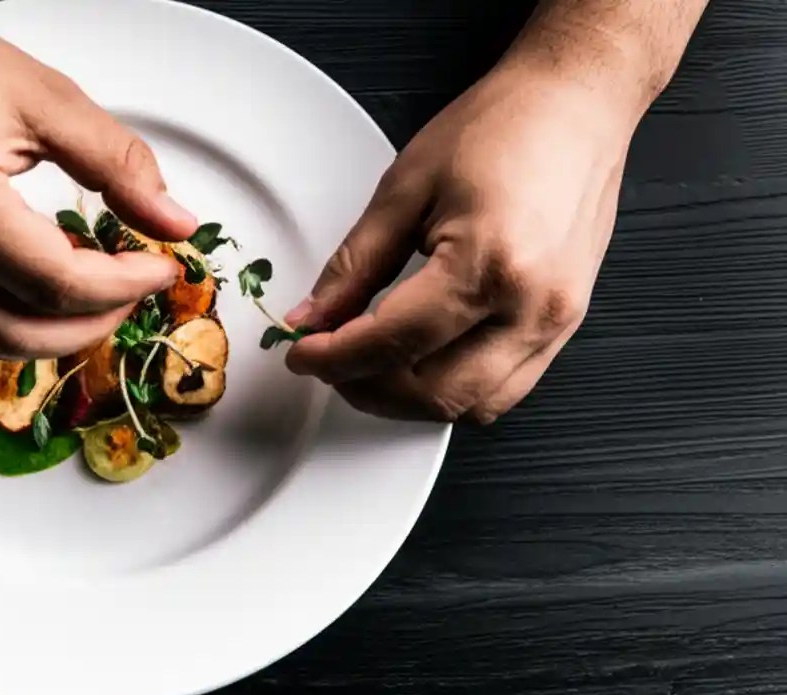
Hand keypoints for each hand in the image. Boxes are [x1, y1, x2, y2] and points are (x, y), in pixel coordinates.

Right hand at [0, 2, 196, 367]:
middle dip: (93, 322)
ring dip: (46, 336)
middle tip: (128, 289)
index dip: (123, 286)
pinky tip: (25, 300)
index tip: (156, 268)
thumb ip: (118, 164)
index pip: (58, 283)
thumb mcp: (46, 99)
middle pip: (22, 334)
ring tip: (82, 293)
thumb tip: (173, 221)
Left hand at [284, 65, 634, 422]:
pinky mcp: (566, 325)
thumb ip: (353, 266)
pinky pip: (505, 389)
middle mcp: (533, 307)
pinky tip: (420, 358)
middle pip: (435, 394)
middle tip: (330, 362)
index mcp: (488, 266)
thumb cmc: (503, 128)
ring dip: (412, 399)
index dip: (335, 359)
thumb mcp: (403, 190)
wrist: (576, 103)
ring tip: (370, 364)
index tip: (303, 354)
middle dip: (368, 389)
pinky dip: (454, 388)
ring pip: (473, 406)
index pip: (393, 344)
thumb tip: (314, 318)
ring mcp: (558, 322)